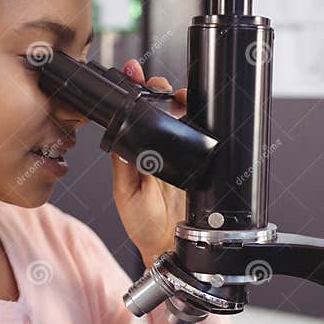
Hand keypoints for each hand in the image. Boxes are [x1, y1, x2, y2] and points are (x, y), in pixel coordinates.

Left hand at [111, 58, 187, 267]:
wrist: (170, 246)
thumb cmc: (144, 225)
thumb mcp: (127, 194)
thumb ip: (127, 167)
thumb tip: (123, 139)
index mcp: (134, 156)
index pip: (132, 117)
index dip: (133, 95)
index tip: (132, 77)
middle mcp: (155, 152)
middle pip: (159, 112)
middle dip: (159, 91)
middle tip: (158, 85)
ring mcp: (177, 157)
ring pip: (181, 120)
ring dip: (180, 103)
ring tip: (178, 95)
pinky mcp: (197, 164)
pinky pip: (199, 139)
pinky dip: (200, 123)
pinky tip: (197, 112)